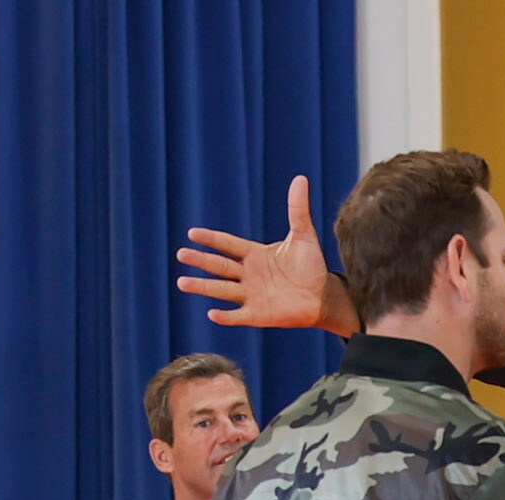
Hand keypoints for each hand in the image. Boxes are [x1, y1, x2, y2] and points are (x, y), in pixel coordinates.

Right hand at [177, 175, 356, 333]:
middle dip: (200, 260)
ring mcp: (251, 295)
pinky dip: (226, 316)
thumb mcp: (304, 236)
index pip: (228, 244)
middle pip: (219, 266)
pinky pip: (239, 315)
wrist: (323, 297)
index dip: (211, 239)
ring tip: (183, 282)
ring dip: (203, 286)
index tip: (193, 233)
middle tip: (181, 254)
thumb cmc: (311, 267)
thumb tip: (300, 179)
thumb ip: (297, 210)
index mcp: (254, 254)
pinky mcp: (259, 315)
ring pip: (222, 289)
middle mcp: (248, 274)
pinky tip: (211, 313)